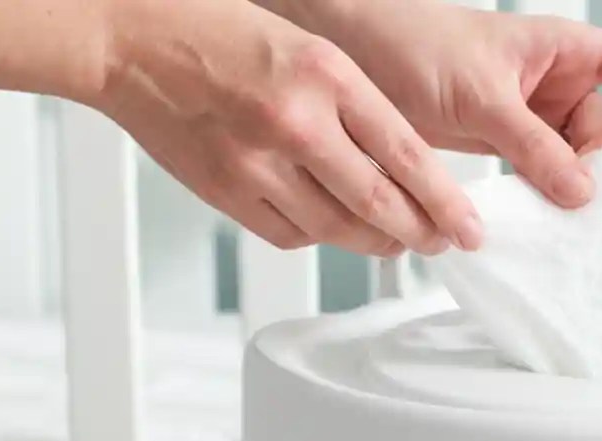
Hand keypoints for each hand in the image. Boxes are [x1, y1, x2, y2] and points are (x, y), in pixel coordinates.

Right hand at [100, 0, 481, 255]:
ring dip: (376, 242)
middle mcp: (295, 122)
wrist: (132, 41)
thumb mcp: (311, 51)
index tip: (469, 229)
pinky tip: (334, 227)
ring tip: (398, 241)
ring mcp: (256, 163)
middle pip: (379, 204)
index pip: (407, 156)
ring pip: (337, 229)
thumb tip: (404, 168)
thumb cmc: (223, 36)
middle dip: (422, 233)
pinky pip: (291, 235)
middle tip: (444, 242)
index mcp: (326, 76)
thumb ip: (357, 107)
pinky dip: (321, 237)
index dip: (446, 203)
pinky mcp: (225, 193)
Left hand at [272, 0, 601, 219]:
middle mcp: (565, 85)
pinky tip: (525, 219)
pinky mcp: (511, 146)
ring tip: (542, 219)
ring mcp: (539, 118)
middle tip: (571, 208)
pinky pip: (544, 178)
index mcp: (573, 52)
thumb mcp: (480, 96)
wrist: (356, 52)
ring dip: (567, 195)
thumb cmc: (415, 45)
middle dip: (601, 176)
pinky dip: (541, 201)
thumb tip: (585, 194)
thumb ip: (532, 146)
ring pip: (579, 167)